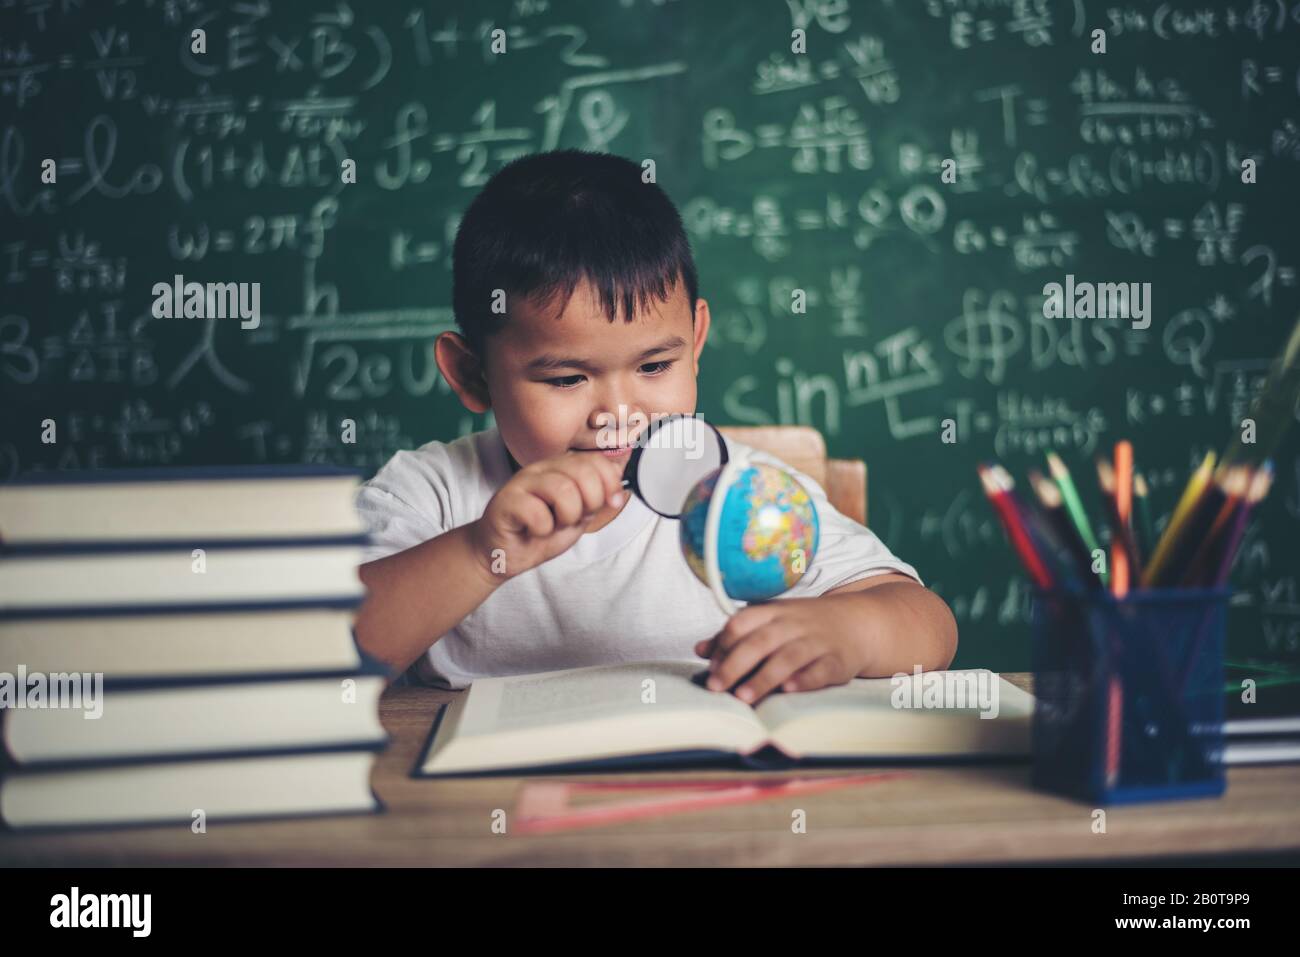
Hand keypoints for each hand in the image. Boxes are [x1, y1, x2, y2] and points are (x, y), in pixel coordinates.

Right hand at [466, 450, 626, 582]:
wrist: (505, 554)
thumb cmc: (539, 533)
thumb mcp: (577, 517)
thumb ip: (596, 500)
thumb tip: (619, 486)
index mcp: (561, 468)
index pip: (596, 460)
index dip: (610, 483)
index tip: (609, 503)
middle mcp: (542, 469)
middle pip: (583, 472)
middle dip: (590, 502)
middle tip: (574, 518)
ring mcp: (522, 482)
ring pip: (562, 489)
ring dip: (566, 516)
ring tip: (554, 524)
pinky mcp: (505, 501)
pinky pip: (537, 512)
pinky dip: (542, 529)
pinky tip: (533, 530)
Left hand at [693, 596, 869, 703]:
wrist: (857, 624)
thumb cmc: (802, 626)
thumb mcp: (769, 622)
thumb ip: (735, 636)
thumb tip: (699, 650)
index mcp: (772, 612)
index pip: (741, 623)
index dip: (723, 645)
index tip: (710, 667)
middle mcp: (793, 624)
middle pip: (760, 641)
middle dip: (735, 664)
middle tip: (717, 687)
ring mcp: (816, 641)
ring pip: (788, 657)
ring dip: (764, 677)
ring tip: (744, 697)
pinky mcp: (837, 661)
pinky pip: (820, 670)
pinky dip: (804, 680)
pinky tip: (789, 690)